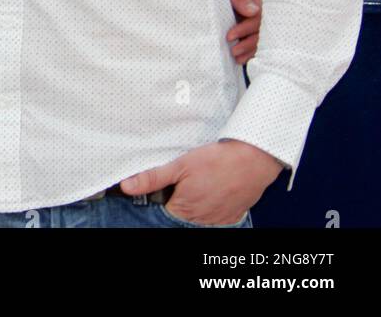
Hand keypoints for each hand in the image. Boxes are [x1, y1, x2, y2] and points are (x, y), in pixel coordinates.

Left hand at [121, 139, 282, 224]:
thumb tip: (127, 186)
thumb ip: (153, 178)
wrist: (253, 160)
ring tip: (204, 181)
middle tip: (189, 178)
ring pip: (199, 214)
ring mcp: (219, 219)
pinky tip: (216, 188)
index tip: (170, 182)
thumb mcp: (180, 165)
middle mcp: (202, 219)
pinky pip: (217, 215)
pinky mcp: (233, 216)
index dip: (165, 193)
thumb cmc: (217, 161)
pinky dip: (213, 204)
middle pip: (182, 212)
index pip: (164, 209)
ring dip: (198, 201)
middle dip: (181, 196)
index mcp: (185, 208)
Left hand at [225, 0, 261, 65]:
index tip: (229, 36)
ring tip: (234, 56)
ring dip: (248, 50)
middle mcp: (259, 12)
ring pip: (260, 39)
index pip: (257, 17)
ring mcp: (256, 22)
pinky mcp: (251, 30)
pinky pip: (256, 44)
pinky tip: (240, 59)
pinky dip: (249, 52)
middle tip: (232, 50)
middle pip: (261, 31)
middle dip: (248, 42)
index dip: (245, 28)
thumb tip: (252, 11)